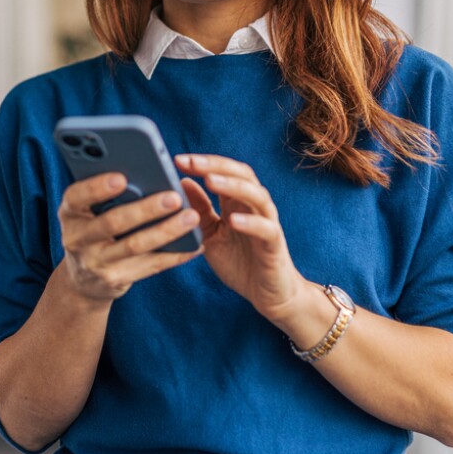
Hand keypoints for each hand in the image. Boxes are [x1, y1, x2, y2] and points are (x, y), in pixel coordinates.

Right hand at [56, 172, 202, 304]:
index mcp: (69, 212)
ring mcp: (95, 262)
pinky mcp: (115, 280)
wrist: (83, 279)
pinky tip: (194, 244)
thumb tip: (142, 170)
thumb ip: (105, 194)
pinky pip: (149, 266)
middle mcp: (77, 238)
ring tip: (191, 217)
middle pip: (112, 222)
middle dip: (145, 209)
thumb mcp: (87, 211)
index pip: (77, 196)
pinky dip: (174, 255)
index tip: (122, 177)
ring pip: (134, 245)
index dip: (97, 187)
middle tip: (174, 197)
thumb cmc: (93, 229)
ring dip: (166, 231)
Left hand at [174, 154, 307, 321]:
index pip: (223, 172)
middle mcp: (254, 206)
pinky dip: (251, 222)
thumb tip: (182, 182)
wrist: (268, 294)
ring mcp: (267, 223)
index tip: (177, 160)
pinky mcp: (275, 244)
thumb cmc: (240, 262)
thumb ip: (199, 210)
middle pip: (241, 174)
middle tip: (190, 162)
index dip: (202, 163)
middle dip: (215, 165)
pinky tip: (233, 220)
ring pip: (256, 195)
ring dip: (233, 186)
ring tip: (210, 181)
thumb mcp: (210, 235)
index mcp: (237, 202)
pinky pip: (266, 228)